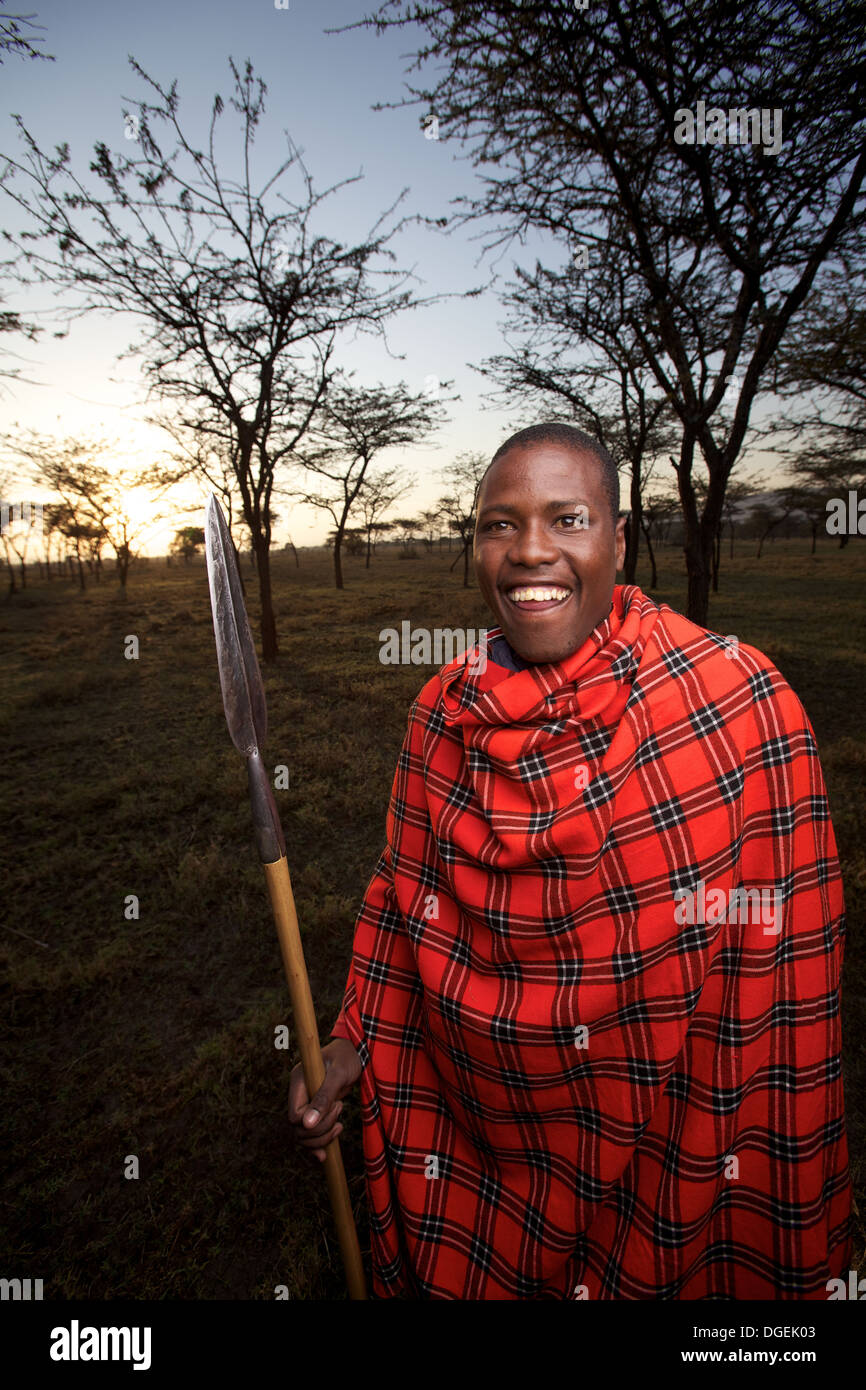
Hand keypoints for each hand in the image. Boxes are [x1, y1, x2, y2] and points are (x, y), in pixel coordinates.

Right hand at [288, 1037, 362, 1162]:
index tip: (336, 1107)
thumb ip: (323, 1098)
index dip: (313, 1121)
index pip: (295, 1115)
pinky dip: (318, 1145)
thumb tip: (307, 1125)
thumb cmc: (349, 1057)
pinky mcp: (316, 1110)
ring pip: (303, 1135)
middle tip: (340, 1114)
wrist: (359, 1052)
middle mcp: (299, 1093)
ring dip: (322, 1138)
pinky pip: (311, 1134)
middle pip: (298, 1128)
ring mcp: (307, 1102)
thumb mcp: (339, 1075)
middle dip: (320, 1131)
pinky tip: (325, 1154)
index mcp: (298, 1081)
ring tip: (340, 1125)